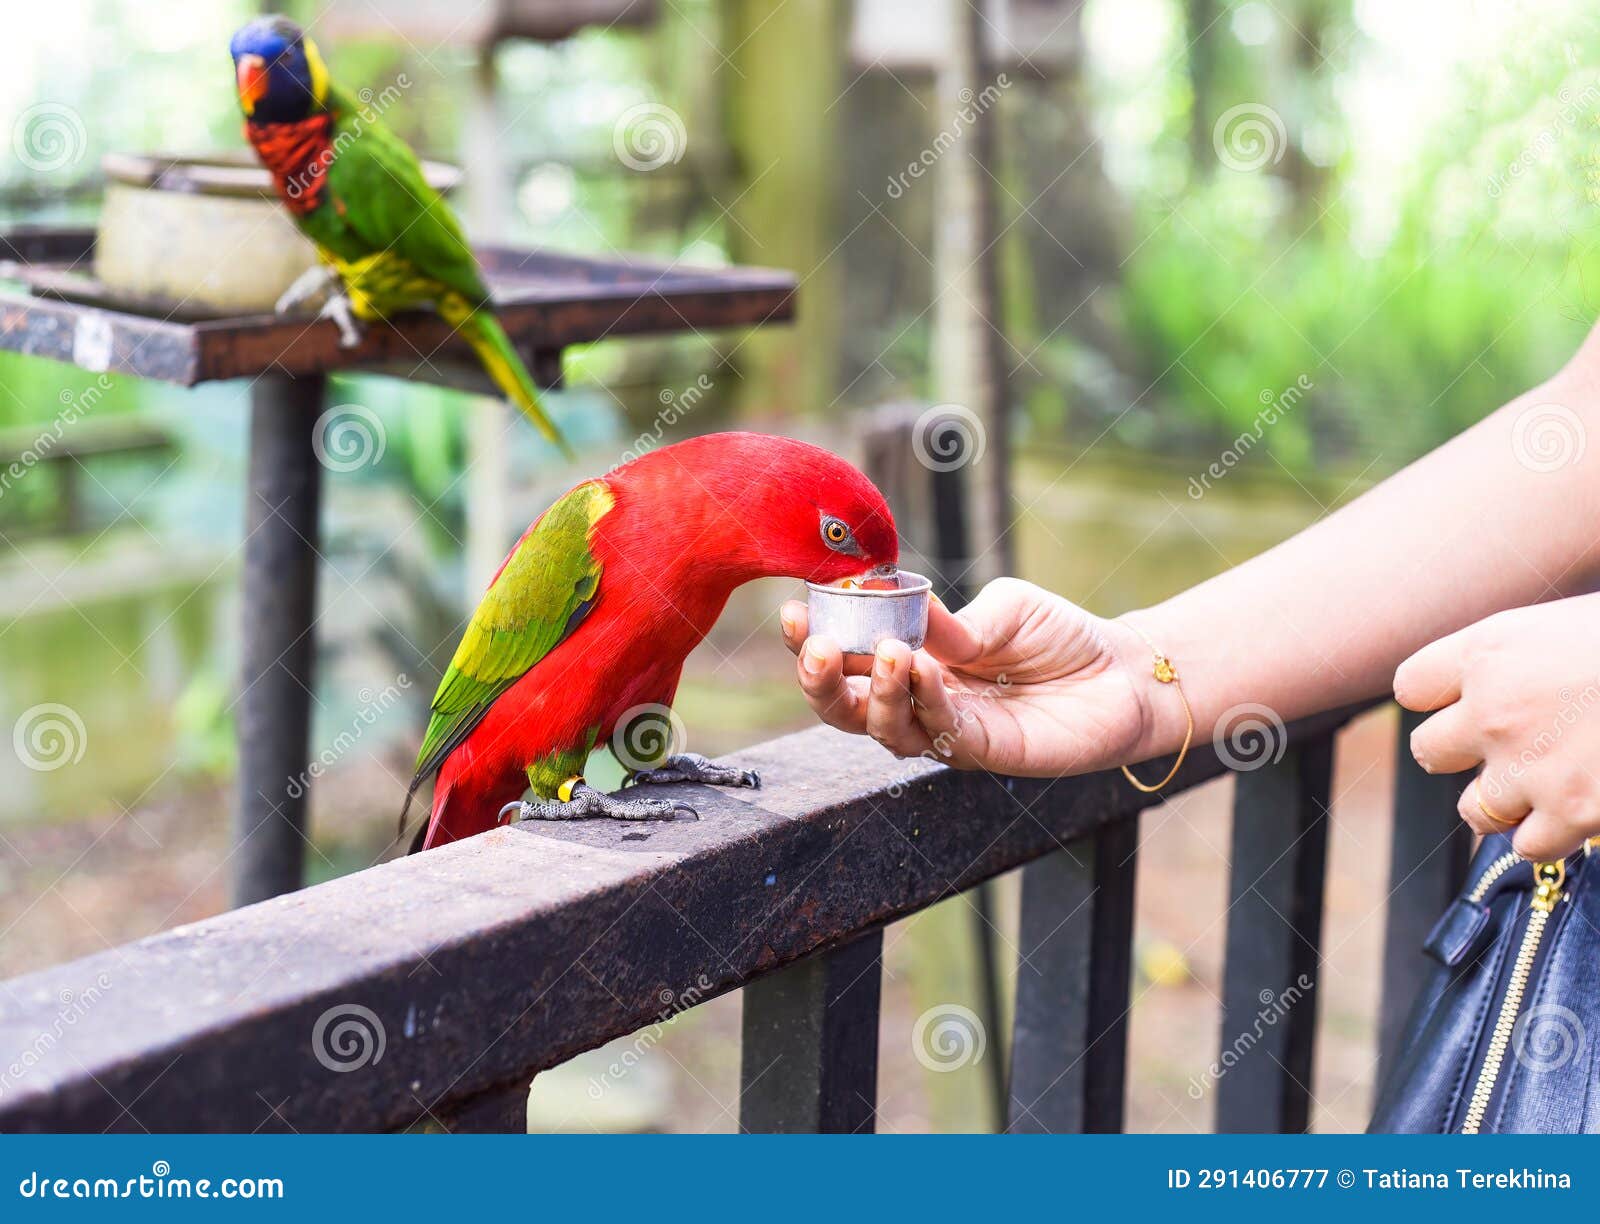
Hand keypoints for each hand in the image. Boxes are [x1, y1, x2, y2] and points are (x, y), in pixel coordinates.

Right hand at [779, 577, 1154, 777]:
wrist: (1122, 675)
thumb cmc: (1059, 638)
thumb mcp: (1000, 610)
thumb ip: (949, 621)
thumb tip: (898, 605)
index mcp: (911, 663)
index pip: (847, 660)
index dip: (814, 639)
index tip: (793, 610)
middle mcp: (918, 703)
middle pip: (845, 709)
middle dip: (819, 682)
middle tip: (815, 647)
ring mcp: (946, 733)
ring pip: (884, 729)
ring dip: (874, 692)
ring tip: (884, 652)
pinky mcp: (982, 753)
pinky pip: (939, 732)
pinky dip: (925, 699)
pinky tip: (920, 665)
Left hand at [1396, 593, 1599, 859]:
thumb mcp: (1569, 624)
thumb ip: (1526, 657)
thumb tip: (1510, 681)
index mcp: (1490, 651)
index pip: (1412, 686)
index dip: (1439, 698)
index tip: (1464, 702)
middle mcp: (1491, 710)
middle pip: (1428, 751)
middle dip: (1461, 754)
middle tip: (1508, 749)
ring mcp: (1526, 767)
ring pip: (1474, 808)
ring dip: (1504, 803)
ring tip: (1550, 785)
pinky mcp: (1570, 813)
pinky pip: (1529, 845)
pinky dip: (1551, 836)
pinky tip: (1581, 812)